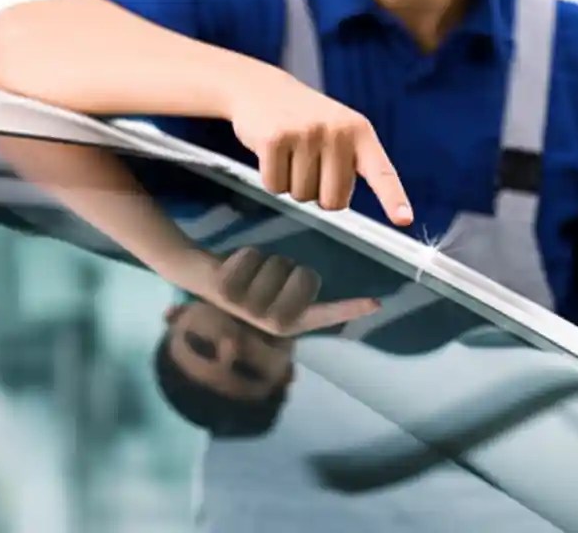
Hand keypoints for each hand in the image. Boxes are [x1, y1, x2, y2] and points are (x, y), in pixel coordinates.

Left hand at [158, 247, 379, 336]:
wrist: (202, 279)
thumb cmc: (249, 281)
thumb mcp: (276, 287)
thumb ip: (298, 288)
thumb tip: (330, 287)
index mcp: (288, 323)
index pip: (325, 314)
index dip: (350, 308)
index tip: (375, 303)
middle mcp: (270, 323)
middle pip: (306, 276)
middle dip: (289, 266)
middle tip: (267, 276)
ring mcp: (248, 310)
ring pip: (277, 263)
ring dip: (262, 259)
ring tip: (246, 274)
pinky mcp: (226, 293)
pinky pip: (251, 256)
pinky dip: (242, 254)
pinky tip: (229, 269)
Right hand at [228, 67, 413, 226]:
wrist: (259, 87)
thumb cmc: (303, 118)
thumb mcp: (337, 129)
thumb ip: (350, 162)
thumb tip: (341, 203)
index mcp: (359, 131)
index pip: (381, 172)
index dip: (393, 198)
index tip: (404, 219)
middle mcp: (336, 131)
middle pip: (333, 202)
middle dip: (318, 193)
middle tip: (308, 164)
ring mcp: (305, 134)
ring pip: (302, 196)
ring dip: (292, 183)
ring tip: (289, 153)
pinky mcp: (274, 139)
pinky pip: (275, 186)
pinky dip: (270, 178)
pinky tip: (271, 153)